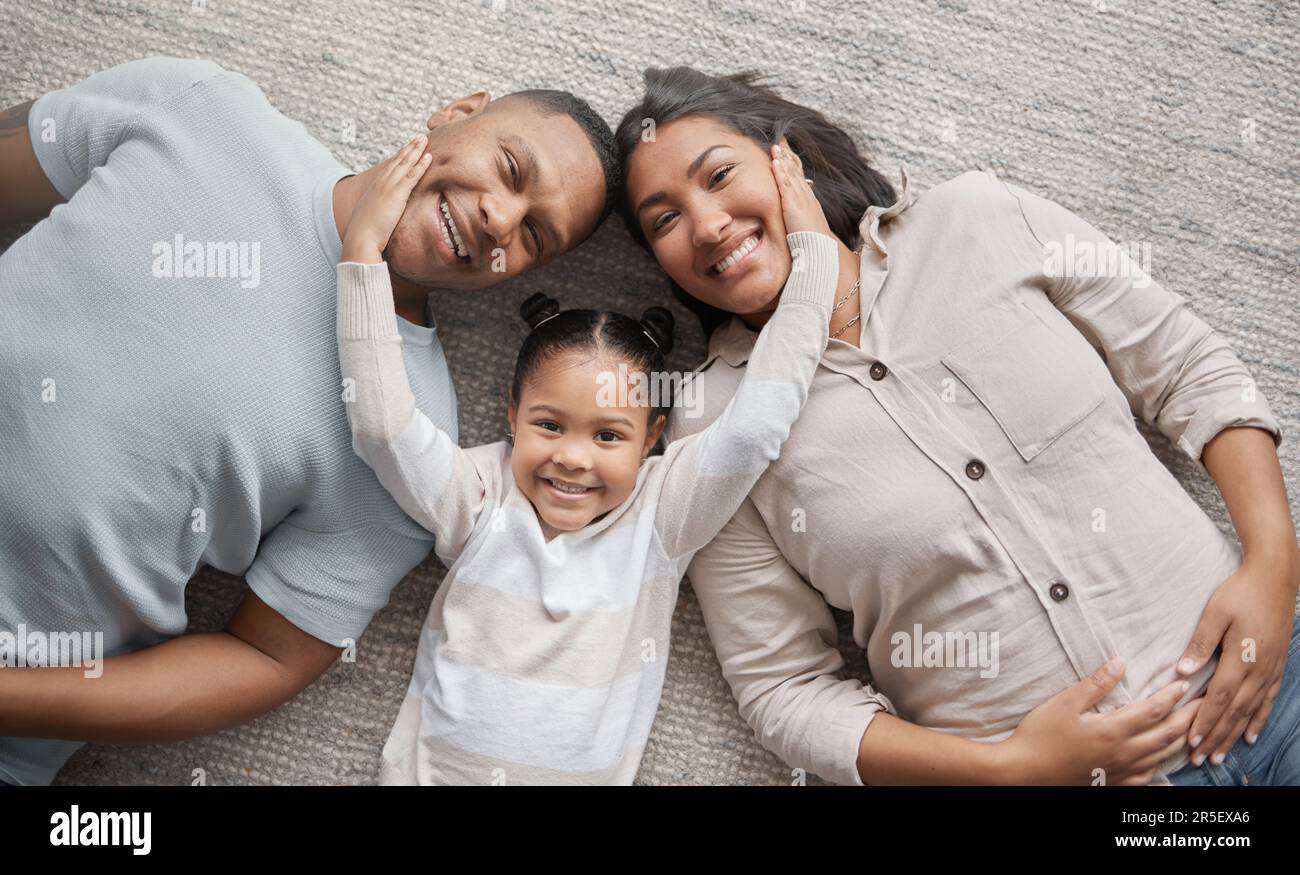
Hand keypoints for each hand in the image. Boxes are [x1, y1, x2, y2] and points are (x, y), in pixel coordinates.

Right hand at [342, 135, 431, 263]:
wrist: (361, 236)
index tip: (408, 147)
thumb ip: (380, 211)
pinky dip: (421, 165)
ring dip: (416, 150)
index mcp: (376, 186)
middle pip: (398, 160)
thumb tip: (384, 214)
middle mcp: (382, 182)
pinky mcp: (397, 194)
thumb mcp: (372, 216)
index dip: (400, 156)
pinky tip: (429, 157)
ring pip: (405, 163)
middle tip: (420, 137)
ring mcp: (389, 186)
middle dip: (410, 147)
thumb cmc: (366, 232)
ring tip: (425, 139)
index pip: (391, 167)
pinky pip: (412, 176)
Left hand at [769, 138, 832, 238]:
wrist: (820, 248)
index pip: (800, 176)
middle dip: (788, 155)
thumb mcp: (807, 223)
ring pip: (791, 174)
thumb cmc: (813, 240)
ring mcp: (800, 199)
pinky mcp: (793, 205)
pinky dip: (781, 173)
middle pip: (796, 170)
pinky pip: (786, 185)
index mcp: (808, 198)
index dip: (793, 163)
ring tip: (775, 146)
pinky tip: (776, 162)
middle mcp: (806, 195)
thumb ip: (800, 215)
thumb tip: (795, 214)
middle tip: (780, 141)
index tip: (786, 151)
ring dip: (783, 159)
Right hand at [997, 657, 1202, 784]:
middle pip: (1168, 735)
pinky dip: (1163, 764)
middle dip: (1190, 717)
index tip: (1186, 684)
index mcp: (1113, 731)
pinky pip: (1149, 776)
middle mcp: (1124, 753)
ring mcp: (1121, 772)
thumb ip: (1095, 683)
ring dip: (1182, 740)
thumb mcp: (1064, 703)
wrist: (1024, 773)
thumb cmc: (1040, 736)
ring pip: (1163, 756)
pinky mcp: (1114, 784)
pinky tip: (1163, 759)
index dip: (1172, 696)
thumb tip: (1120, 662)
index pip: (1153, 711)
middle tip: (1207, 704)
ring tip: (1194, 727)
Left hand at [1175, 548, 1298, 766]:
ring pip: (1250, 711)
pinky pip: (1267, 701)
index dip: (1205, 722)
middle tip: (1200, 758)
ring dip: (1233, 734)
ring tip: (1219, 754)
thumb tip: (1183, 671)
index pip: (1219, 698)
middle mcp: (1258, 670)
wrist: (1276, 578)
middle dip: (1215, 736)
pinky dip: (1258, 720)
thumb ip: (1200, 643)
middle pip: (1234, 712)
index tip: (1191, 741)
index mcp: (1240, 658)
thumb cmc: (1241, 592)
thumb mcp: (1215, 612)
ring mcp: (1270, 670)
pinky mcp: (1277, 667)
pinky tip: (1251, 735)